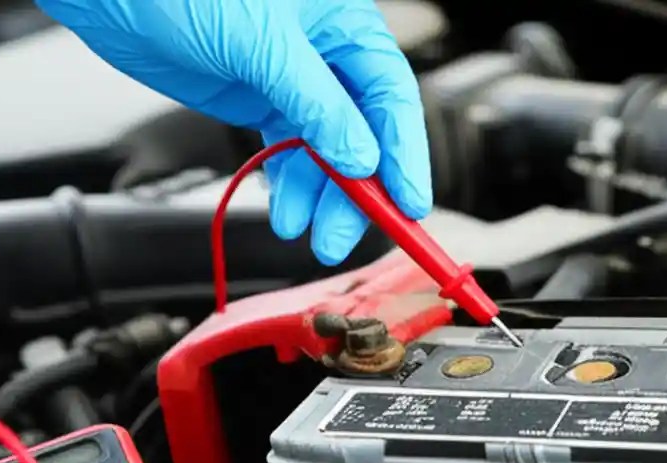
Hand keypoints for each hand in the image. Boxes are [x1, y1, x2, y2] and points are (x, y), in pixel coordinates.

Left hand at [36, 0, 432, 265]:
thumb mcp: (263, 44)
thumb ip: (319, 105)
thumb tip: (361, 158)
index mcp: (345, 25)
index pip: (391, 98)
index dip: (404, 155)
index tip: (408, 204)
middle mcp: (327, 54)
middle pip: (363, 134)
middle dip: (357, 191)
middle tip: (345, 233)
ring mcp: (292, 80)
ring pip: (325, 152)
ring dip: (319, 197)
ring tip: (306, 231)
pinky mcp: (258, 100)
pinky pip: (288, 153)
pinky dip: (290, 186)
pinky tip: (287, 210)